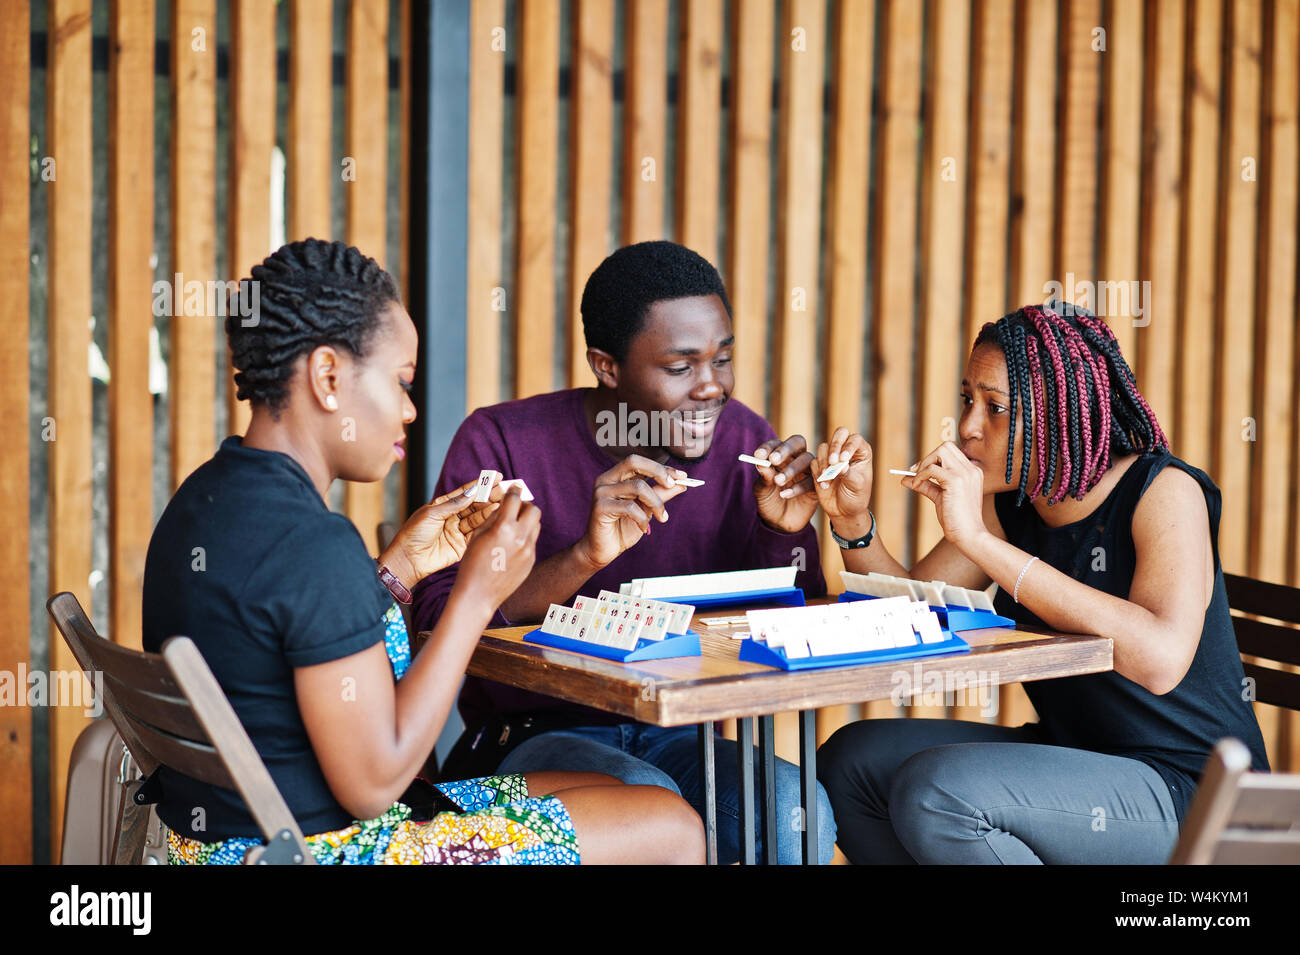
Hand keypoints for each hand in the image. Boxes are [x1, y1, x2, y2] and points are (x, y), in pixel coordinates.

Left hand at [380, 478, 500, 586]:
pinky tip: (496, 518)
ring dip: (489, 510)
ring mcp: (458, 531)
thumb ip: (454, 504)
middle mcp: (453, 517)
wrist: (407, 559)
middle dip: (489, 497)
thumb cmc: (413, 534)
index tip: (496, 478)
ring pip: (478, 518)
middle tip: (503, 491)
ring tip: (502, 503)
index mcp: (443, 506)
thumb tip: (473, 491)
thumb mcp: (432, 513)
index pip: (465, 493)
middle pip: (474, 505)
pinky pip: (477, 534)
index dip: (480, 485)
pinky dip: (486, 526)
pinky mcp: (463, 545)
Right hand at [456, 488, 542, 607]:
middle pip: (534, 509)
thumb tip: (504, 506)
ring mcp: (528, 550)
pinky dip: (525, 538)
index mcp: (504, 528)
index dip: (514, 491)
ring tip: (513, 528)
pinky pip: (532, 542)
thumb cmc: (471, 565)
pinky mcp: (532, 561)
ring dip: (527, 521)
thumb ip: (493, 518)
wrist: (478, 595)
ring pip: (536, 525)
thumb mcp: (478, 535)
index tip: (514, 489)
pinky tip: (511, 547)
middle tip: (515, 509)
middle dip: (524, 506)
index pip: (515, 498)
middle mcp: (520, 537)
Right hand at [576, 455, 689, 569]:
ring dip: (656, 503)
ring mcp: (601, 492)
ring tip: (662, 517)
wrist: (602, 551)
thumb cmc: (623, 528)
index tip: (682, 476)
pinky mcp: (599, 507)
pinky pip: (630, 507)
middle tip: (673, 486)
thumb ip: (661, 494)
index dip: (662, 468)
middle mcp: (606, 479)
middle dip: (658, 472)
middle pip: (634, 462)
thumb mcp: (647, 509)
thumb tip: (682, 483)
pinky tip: (645, 529)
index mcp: (615, 476)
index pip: (639, 462)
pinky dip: (643, 519)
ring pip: (637, 487)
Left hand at [751, 435, 819, 532]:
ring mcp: (808, 471)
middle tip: (774, 460)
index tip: (759, 455)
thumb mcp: (761, 490)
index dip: (769, 447)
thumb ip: (763, 477)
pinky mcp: (816, 485)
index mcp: (780, 456)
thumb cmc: (769, 501)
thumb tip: (760, 463)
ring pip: (807, 460)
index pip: (777, 443)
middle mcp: (795, 459)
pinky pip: (813, 480)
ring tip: (778, 481)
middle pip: (797, 443)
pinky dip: (799, 487)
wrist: (780, 523)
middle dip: (785, 450)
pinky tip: (785, 494)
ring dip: (792, 469)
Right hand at [812, 427, 873, 537]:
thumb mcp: (857, 485)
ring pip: (823, 448)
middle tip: (832, 462)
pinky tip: (824, 486)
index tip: (844, 460)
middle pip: (839, 435)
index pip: (854, 439)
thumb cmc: (856, 497)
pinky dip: (818, 473)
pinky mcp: (819, 466)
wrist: (844, 511)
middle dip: (834, 447)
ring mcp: (831, 456)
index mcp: (861, 451)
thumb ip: (849, 472)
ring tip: (829, 480)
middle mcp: (846, 450)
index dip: (848, 446)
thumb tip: (839, 465)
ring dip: (825, 464)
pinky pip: (814, 462)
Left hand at [902, 441, 986, 549]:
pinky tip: (917, 485)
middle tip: (917, 473)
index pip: (951, 452)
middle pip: (946, 446)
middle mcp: (970, 469)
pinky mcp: (956, 481)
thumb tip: (904, 478)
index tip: (920, 470)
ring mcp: (965, 474)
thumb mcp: (939, 497)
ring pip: (940, 452)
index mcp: (971, 472)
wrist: (969, 536)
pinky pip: (932, 469)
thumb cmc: (956, 519)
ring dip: (925, 463)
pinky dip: (921, 475)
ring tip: (918, 480)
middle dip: (928, 457)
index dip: (933, 458)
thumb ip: (925, 486)